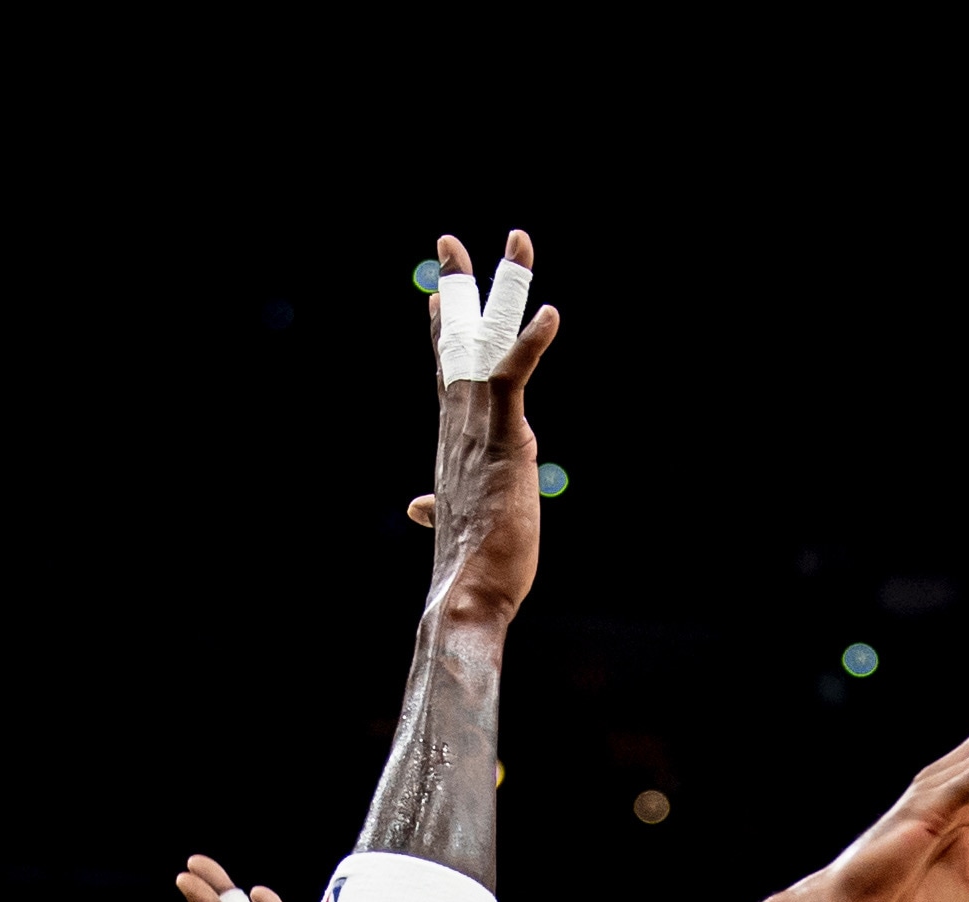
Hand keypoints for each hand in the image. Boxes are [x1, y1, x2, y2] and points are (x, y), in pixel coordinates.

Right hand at [407, 229, 557, 630]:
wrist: (465, 593)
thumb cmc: (468, 566)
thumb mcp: (455, 521)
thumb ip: (436, 504)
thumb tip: (418, 505)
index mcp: (451, 438)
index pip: (445, 371)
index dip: (443, 329)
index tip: (440, 294)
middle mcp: (457, 422)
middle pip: (455, 340)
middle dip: (456, 287)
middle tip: (449, 241)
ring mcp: (477, 426)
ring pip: (486, 340)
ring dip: (504, 287)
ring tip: (518, 241)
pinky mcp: (503, 436)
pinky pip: (514, 376)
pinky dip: (531, 343)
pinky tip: (550, 314)